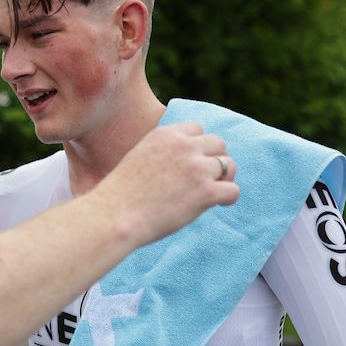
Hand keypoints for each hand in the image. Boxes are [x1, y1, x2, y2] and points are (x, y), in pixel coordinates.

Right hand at [95, 122, 239, 246]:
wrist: (113, 217)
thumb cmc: (120, 196)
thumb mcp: (138, 158)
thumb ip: (163, 153)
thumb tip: (187, 162)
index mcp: (164, 135)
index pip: (196, 129)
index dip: (198, 147)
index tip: (193, 163)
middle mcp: (183, 146)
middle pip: (218, 144)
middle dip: (216, 160)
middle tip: (208, 179)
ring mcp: (196, 168)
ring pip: (228, 165)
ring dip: (224, 179)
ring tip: (213, 193)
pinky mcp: (205, 192)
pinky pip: (232, 190)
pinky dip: (228, 198)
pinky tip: (217, 205)